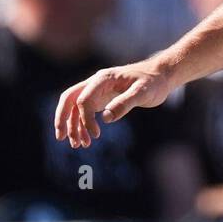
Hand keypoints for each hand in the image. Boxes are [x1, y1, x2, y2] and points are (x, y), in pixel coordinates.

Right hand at [54, 56, 174, 148]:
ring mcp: (97, 90)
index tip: (96, 135)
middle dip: (63, 119)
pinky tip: (87, 139)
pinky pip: (85, 111)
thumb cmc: (153, 82)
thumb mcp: (143, 93)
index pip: (84, 100)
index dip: (86, 119)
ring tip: (78, 145)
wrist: (161, 76)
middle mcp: (96, 83)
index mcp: (103, 79)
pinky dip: (83, 124)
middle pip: (69, 99)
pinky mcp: (102, 98)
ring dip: (74, 125)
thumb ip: (125, 103)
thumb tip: (106, 118)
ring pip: (76, 107)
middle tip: (62, 138)